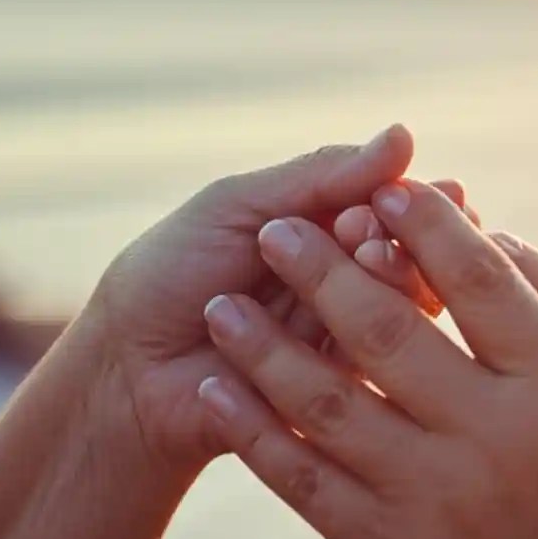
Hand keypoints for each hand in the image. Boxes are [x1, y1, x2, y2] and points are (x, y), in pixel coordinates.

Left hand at [87, 125, 415, 474]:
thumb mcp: (239, 207)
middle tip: (357, 238)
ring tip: (323, 280)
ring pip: (399, 324)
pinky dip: (338, 351)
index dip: (404, 207)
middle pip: (412, 269)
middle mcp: (351, 287)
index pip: (402, 216)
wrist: (125, 363)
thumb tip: (403, 136)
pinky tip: (289, 337)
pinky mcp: (337, 403)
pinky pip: (366, 379)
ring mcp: (347, 346)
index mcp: (334, 232)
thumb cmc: (173, 271)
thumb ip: (320, 177)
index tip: (383, 201)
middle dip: (392, 250)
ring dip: (373, 295)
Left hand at [198, 179, 537, 538]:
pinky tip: (218, 391)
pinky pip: (305, 483)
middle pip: (389, 331)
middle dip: (325, 268)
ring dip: (265, 347)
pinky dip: (254, 433)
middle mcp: (493, 439)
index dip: (429, 225)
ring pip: (328, 404)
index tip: (391, 186)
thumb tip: (503, 239)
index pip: (480, 283)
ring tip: (221, 303)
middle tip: (277, 230)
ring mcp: (433, 500)